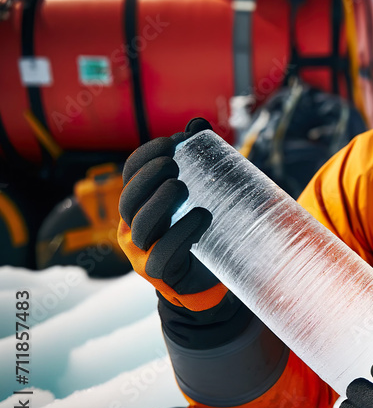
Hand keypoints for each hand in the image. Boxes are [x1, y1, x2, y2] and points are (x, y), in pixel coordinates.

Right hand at [118, 117, 227, 311]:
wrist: (207, 283)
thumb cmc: (200, 232)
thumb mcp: (200, 195)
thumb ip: (198, 161)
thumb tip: (197, 124)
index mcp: (140, 204)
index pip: (131, 175)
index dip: (145, 156)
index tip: (172, 142)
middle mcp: (134, 228)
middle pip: (129, 199)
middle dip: (148, 177)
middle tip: (174, 164)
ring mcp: (144, 252)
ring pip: (142, 225)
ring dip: (160, 202)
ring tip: (182, 187)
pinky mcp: (161, 273)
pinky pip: (164, 254)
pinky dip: (182, 233)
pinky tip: (202, 217)